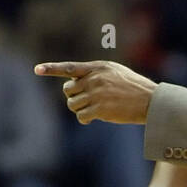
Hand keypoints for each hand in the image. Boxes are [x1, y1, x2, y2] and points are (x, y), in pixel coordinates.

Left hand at [34, 60, 156, 124]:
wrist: (149, 101)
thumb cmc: (133, 87)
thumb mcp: (115, 72)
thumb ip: (95, 73)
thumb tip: (73, 82)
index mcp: (97, 67)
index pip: (70, 68)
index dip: (51, 69)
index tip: (37, 70)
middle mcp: (94, 79)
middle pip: (68, 90)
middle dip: (74, 97)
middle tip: (86, 101)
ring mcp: (96, 94)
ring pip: (72, 104)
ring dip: (79, 109)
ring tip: (94, 109)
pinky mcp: (99, 109)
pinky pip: (81, 116)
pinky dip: (85, 119)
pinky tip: (95, 117)